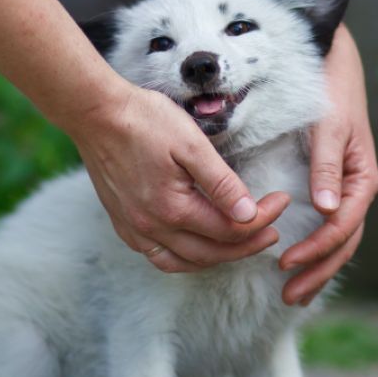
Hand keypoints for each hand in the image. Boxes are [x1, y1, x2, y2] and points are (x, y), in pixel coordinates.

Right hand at [73, 83, 289, 272]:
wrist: (95, 114)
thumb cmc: (145, 120)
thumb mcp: (192, 144)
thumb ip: (222, 183)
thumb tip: (249, 214)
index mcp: (173, 208)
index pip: (230, 229)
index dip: (262, 218)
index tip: (282, 200)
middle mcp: (152, 227)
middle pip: (212, 252)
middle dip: (248, 244)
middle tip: (273, 229)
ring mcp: (135, 229)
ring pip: (185, 262)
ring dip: (218, 257)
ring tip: (242, 243)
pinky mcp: (123, 225)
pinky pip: (159, 256)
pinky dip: (186, 258)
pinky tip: (200, 246)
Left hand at [279, 28, 377, 304]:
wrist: (332, 64)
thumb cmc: (331, 92)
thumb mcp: (330, 127)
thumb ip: (327, 166)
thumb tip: (326, 209)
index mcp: (363, 179)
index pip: (343, 226)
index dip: (317, 248)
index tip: (286, 263)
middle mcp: (357, 190)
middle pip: (344, 243)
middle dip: (318, 271)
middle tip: (289, 295)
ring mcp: (345, 191)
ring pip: (338, 241)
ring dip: (318, 268)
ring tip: (293, 294)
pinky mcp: (331, 188)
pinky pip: (327, 227)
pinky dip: (315, 250)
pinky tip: (297, 267)